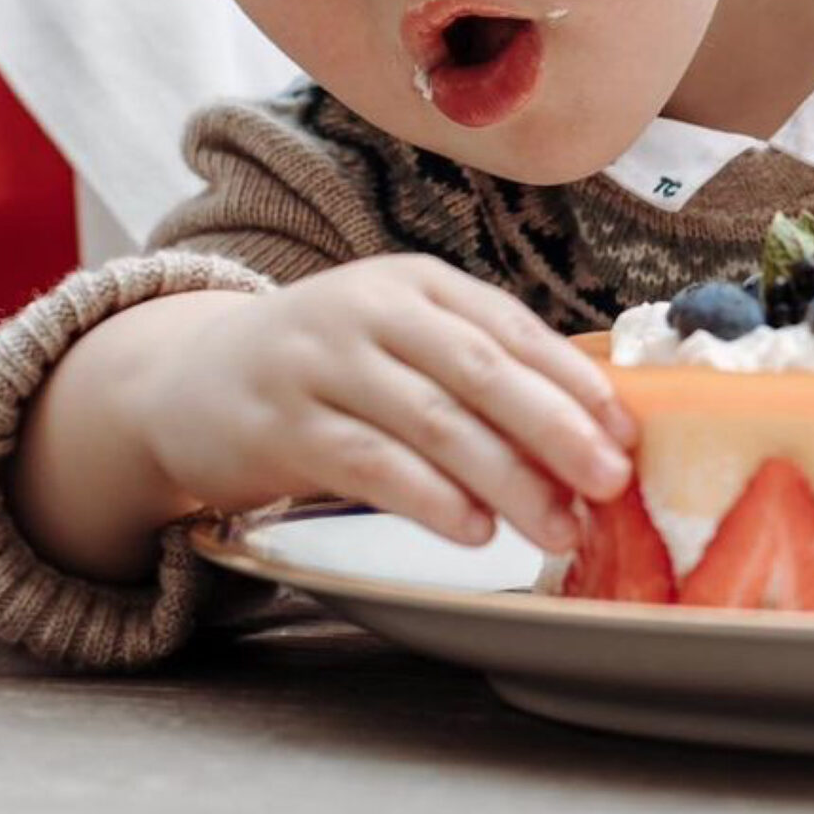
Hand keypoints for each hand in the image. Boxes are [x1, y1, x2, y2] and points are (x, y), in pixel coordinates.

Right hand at [140, 256, 636, 553]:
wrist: (187, 384)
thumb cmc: (323, 370)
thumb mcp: (398, 342)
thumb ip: (474, 366)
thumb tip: (588, 425)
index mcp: (415, 283)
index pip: (510, 327)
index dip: (573, 381)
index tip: (626, 432)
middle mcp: (370, 311)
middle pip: (480, 370)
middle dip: (555, 429)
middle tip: (608, 482)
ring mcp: (321, 364)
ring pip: (432, 421)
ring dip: (507, 478)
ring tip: (558, 526)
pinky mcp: (282, 426)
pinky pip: (371, 464)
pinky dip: (431, 499)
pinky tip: (475, 530)